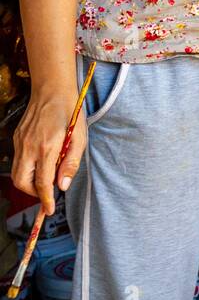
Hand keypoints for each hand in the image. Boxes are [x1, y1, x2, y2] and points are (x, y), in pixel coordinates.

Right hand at [12, 89, 85, 213]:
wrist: (51, 90)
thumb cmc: (70, 113)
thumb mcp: (79, 138)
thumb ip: (71, 163)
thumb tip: (62, 186)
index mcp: (47, 148)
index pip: (42, 183)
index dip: (46, 200)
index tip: (49, 210)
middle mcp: (29, 147)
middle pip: (22, 182)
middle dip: (33, 193)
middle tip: (48, 192)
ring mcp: (20, 142)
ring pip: (17, 173)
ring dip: (29, 182)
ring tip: (45, 177)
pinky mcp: (17, 138)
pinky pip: (18, 160)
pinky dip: (27, 168)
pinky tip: (41, 161)